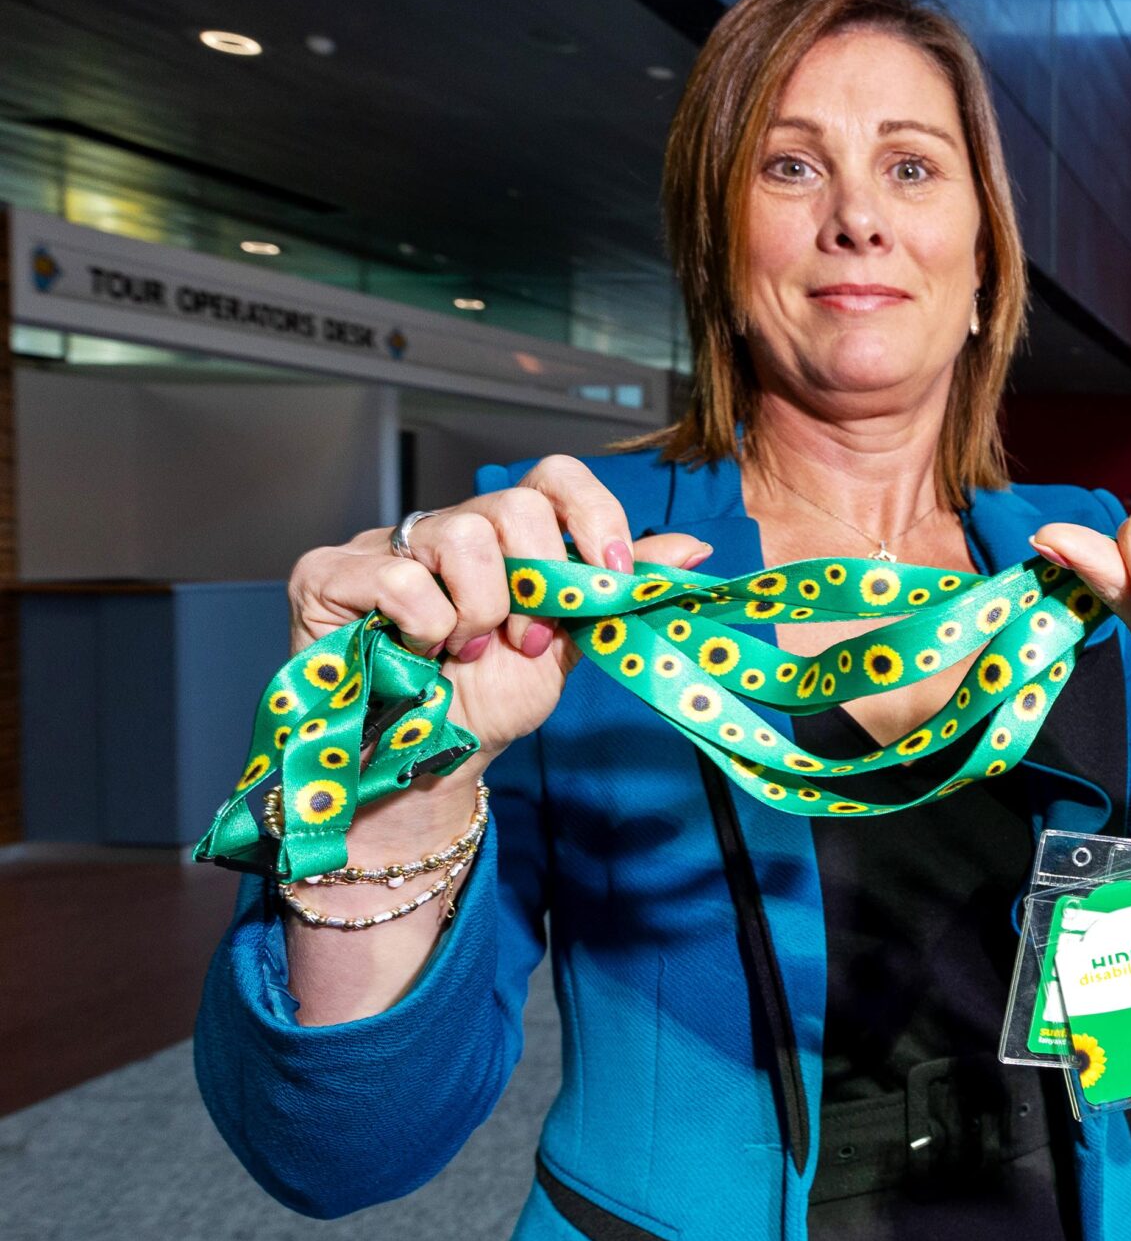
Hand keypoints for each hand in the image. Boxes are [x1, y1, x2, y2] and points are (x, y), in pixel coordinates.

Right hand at [283, 456, 709, 847]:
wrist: (426, 764)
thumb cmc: (486, 702)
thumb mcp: (567, 647)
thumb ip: (615, 595)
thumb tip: (693, 548)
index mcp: (504, 540)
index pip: (553, 476)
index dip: (593, 514)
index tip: (611, 575)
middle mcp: (446, 528)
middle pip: (514, 502)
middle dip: (536, 581)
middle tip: (522, 640)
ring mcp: (384, 545)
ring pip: (460, 534)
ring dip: (479, 613)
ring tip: (463, 653)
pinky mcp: (328, 573)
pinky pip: (400, 577)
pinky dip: (423, 627)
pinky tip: (414, 653)